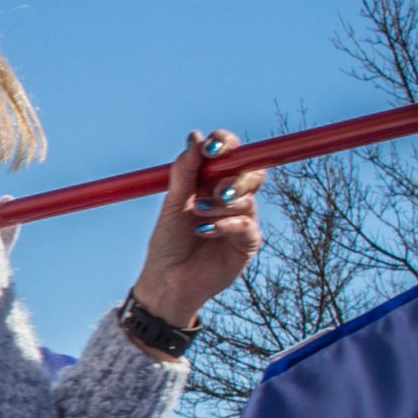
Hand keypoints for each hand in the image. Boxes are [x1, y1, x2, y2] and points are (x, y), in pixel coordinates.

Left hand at [130, 128, 266, 340]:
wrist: (167, 279)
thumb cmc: (167, 242)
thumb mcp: (173, 204)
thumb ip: (185, 172)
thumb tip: (194, 137)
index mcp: (210, 183)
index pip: (229, 154)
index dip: (225, 144)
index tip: (211, 148)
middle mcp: (230, 197)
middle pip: (250, 172)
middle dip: (234, 177)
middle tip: (215, 190)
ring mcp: (241, 218)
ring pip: (247, 198)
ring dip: (221, 205)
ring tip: (198, 215)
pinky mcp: (248, 241)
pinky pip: (246, 224)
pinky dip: (225, 225)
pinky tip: (205, 232)